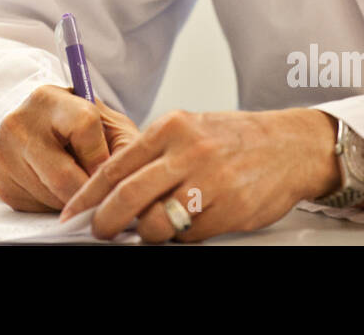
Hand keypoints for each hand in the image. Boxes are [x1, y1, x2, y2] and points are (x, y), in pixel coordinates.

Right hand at [0, 84, 138, 211]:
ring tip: (80, 182)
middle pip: (64, 175)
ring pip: (52, 196)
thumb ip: (125, 146)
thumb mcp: (106, 123)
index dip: (102, 154)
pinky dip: (56, 204)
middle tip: (104, 193)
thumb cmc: (80, 126)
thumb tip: (130, 185)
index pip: (84, 125)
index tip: (109, 166)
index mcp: (47, 98)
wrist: (37, 127)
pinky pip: (38, 208)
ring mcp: (4, 155)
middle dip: (91, 190)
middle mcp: (17, 123)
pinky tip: (59, 187)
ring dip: (75, 199)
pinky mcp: (2, 184)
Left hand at [59, 108, 341, 242]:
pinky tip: (191, 220)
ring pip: (156, 223)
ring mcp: (209, 182)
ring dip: (147, 233)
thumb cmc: (235, 140)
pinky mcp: (228, 210)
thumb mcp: (189, 130)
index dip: (88, 195)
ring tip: (153, 226)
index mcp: (171, 128)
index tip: (73, 213)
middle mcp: (188, 152)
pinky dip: (182, 235)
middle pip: (128, 197)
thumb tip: (113, 191)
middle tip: (98, 232)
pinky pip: (188, 235)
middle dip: (105, 222)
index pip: (115, 166)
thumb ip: (154, 157)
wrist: (290, 146)